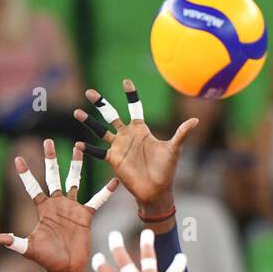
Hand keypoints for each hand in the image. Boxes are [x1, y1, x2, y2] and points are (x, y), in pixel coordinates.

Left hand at [0, 139, 117, 271]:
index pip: (33, 188)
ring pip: (74, 180)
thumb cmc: (47, 259)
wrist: (66, 268)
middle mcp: (57, 204)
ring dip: (76, 164)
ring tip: (79, 146)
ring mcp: (72, 207)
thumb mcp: (30, 249)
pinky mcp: (85, 215)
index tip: (18, 159)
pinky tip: (114, 181)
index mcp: (43, 209)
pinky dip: (105, 192)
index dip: (26, 174)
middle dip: (51, 159)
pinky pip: (97, 200)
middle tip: (47, 141)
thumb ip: (15, 242)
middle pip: (53, 176)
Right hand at [74, 79, 196, 215]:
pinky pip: (98, 152)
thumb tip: (196, 120)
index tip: (126, 81)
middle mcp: (127, 135)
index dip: (130, 94)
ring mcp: (119, 147)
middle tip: (89, 92)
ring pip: (100, 130)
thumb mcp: (174, 149)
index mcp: (141, 129)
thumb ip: (181, 133)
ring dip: (89, 122)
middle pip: (110, 115)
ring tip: (76, 112)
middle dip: (100, 103)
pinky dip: (89, 149)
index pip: (133, 107)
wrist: (156, 190)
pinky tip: (78, 143)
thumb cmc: (166, 170)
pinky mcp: (113, 159)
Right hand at [91, 228, 187, 271]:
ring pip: (147, 258)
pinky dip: (179, 263)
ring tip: (147, 233)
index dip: (101, 266)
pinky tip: (181, 258)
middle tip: (113, 234)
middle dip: (116, 246)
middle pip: (123, 261)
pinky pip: (174, 269)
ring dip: (146, 244)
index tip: (96, 256)